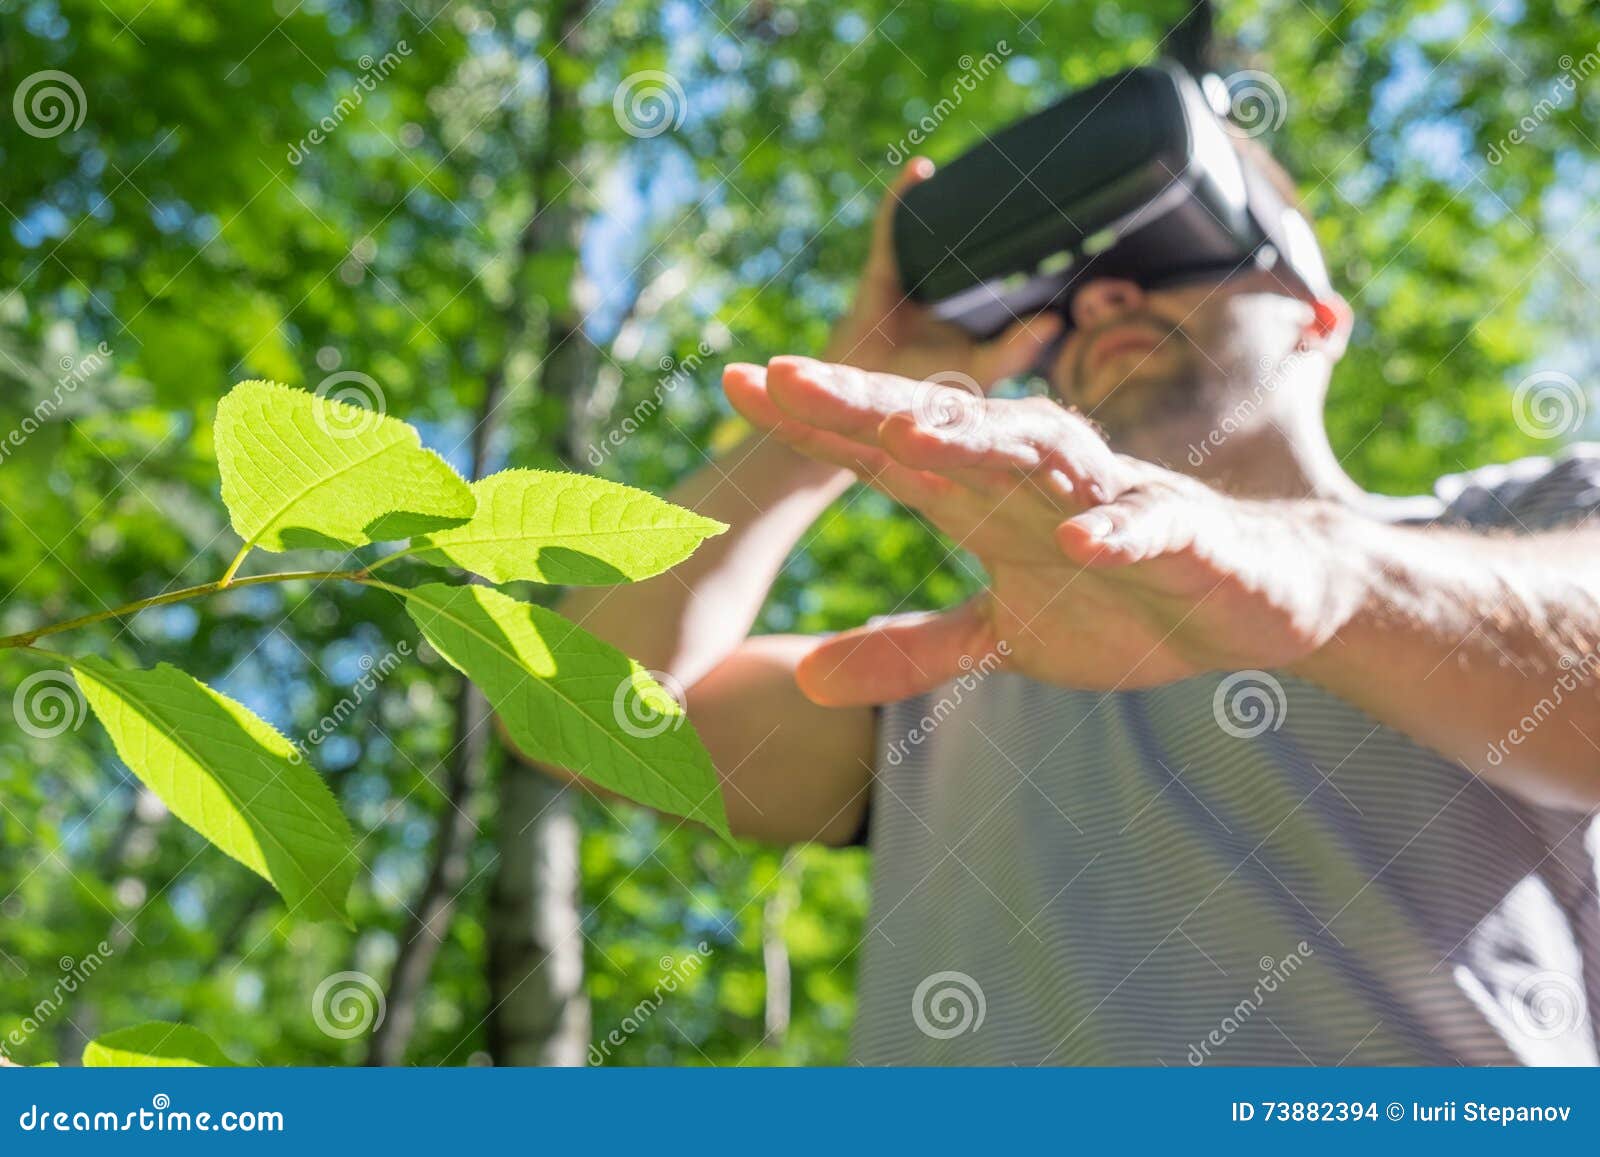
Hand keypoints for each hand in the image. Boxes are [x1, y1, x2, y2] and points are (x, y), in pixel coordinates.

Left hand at [723, 356, 1363, 705]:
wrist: (1253, 604)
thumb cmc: (1123, 608)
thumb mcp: (1002, 642)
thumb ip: (910, 651)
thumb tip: (804, 678)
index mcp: (985, 503)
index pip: (886, 450)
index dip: (814, 421)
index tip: (735, 384)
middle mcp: (1034, 484)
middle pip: (942, 430)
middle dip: (864, 404)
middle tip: (784, 377)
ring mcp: (1107, 502)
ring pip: (1033, 459)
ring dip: (972, 445)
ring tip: (903, 434)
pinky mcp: (1180, 537)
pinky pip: (1143, 530)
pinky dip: (1112, 535)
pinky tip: (1075, 545)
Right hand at [824, 159, 1062, 385]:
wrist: (867, 397)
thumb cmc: (924, 387)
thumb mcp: (980, 371)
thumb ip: (1015, 351)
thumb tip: (1055, 321)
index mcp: (975, 305)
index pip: (1007, 267)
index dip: (1030, 243)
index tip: (1067, 215)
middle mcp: (948, 282)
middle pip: (974, 236)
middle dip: (994, 207)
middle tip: (1027, 173)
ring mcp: (916, 271)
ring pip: (937, 225)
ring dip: (952, 197)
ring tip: (981, 162)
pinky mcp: (884, 267)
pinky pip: (893, 225)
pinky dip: (902, 196)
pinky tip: (920, 170)